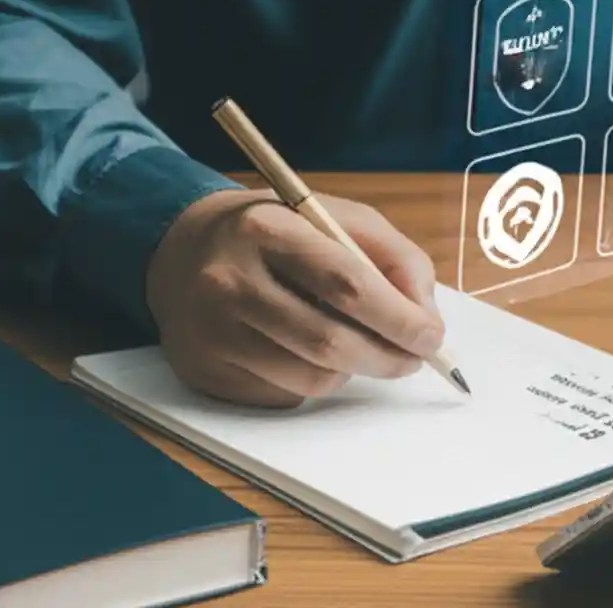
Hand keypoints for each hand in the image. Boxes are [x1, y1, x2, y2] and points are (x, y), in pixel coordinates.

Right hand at [145, 189, 443, 407]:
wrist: (181, 250)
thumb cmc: (278, 233)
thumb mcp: (335, 218)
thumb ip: (392, 256)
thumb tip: (425, 315)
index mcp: (267, 229)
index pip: (346, 282)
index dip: (398, 317)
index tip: (431, 336)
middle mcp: (230, 281)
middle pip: (329, 341)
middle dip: (387, 357)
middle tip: (413, 358)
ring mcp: (212, 331)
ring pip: (311, 379)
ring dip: (354, 371)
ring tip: (360, 347)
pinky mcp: (205, 370)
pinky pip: (284, 395)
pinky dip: (314, 381)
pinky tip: (306, 351)